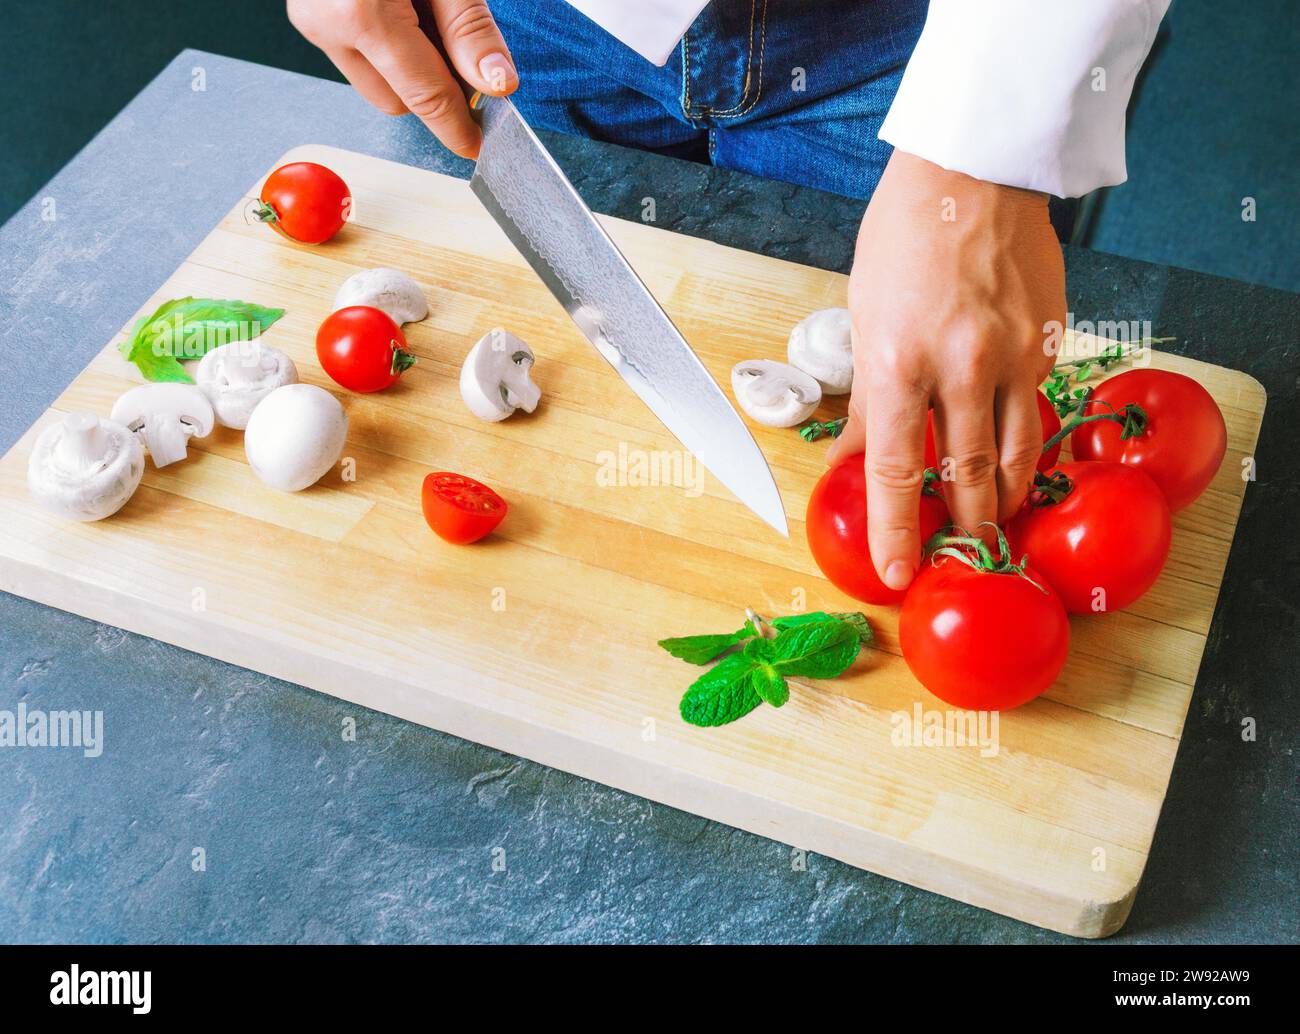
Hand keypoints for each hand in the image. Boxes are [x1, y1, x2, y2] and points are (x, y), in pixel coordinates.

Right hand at [288, 0, 518, 158]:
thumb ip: (470, 28)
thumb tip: (496, 84)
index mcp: (360, 13)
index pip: (423, 96)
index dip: (456, 126)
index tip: (478, 146)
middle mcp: (326, 23)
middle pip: (397, 101)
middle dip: (432, 88)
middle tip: (461, 47)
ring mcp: (311, 20)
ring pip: (376, 83)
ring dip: (408, 67)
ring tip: (424, 11)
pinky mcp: (309, 14)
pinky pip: (358, 55)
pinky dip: (388, 46)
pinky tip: (400, 8)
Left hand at [827, 150, 1064, 590]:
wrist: (973, 172)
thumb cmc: (905, 236)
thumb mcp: (865, 316)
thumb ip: (866, 398)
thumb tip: (852, 456)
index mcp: (899, 361)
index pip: (895, 471)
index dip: (895, 531)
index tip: (897, 572)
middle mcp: (959, 367)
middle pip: (966, 479)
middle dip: (962, 529)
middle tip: (955, 554)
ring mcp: (1011, 356)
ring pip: (1016, 460)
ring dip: (1001, 502)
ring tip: (988, 522)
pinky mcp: (1045, 345)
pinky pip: (1035, 414)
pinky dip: (1020, 447)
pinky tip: (1008, 459)